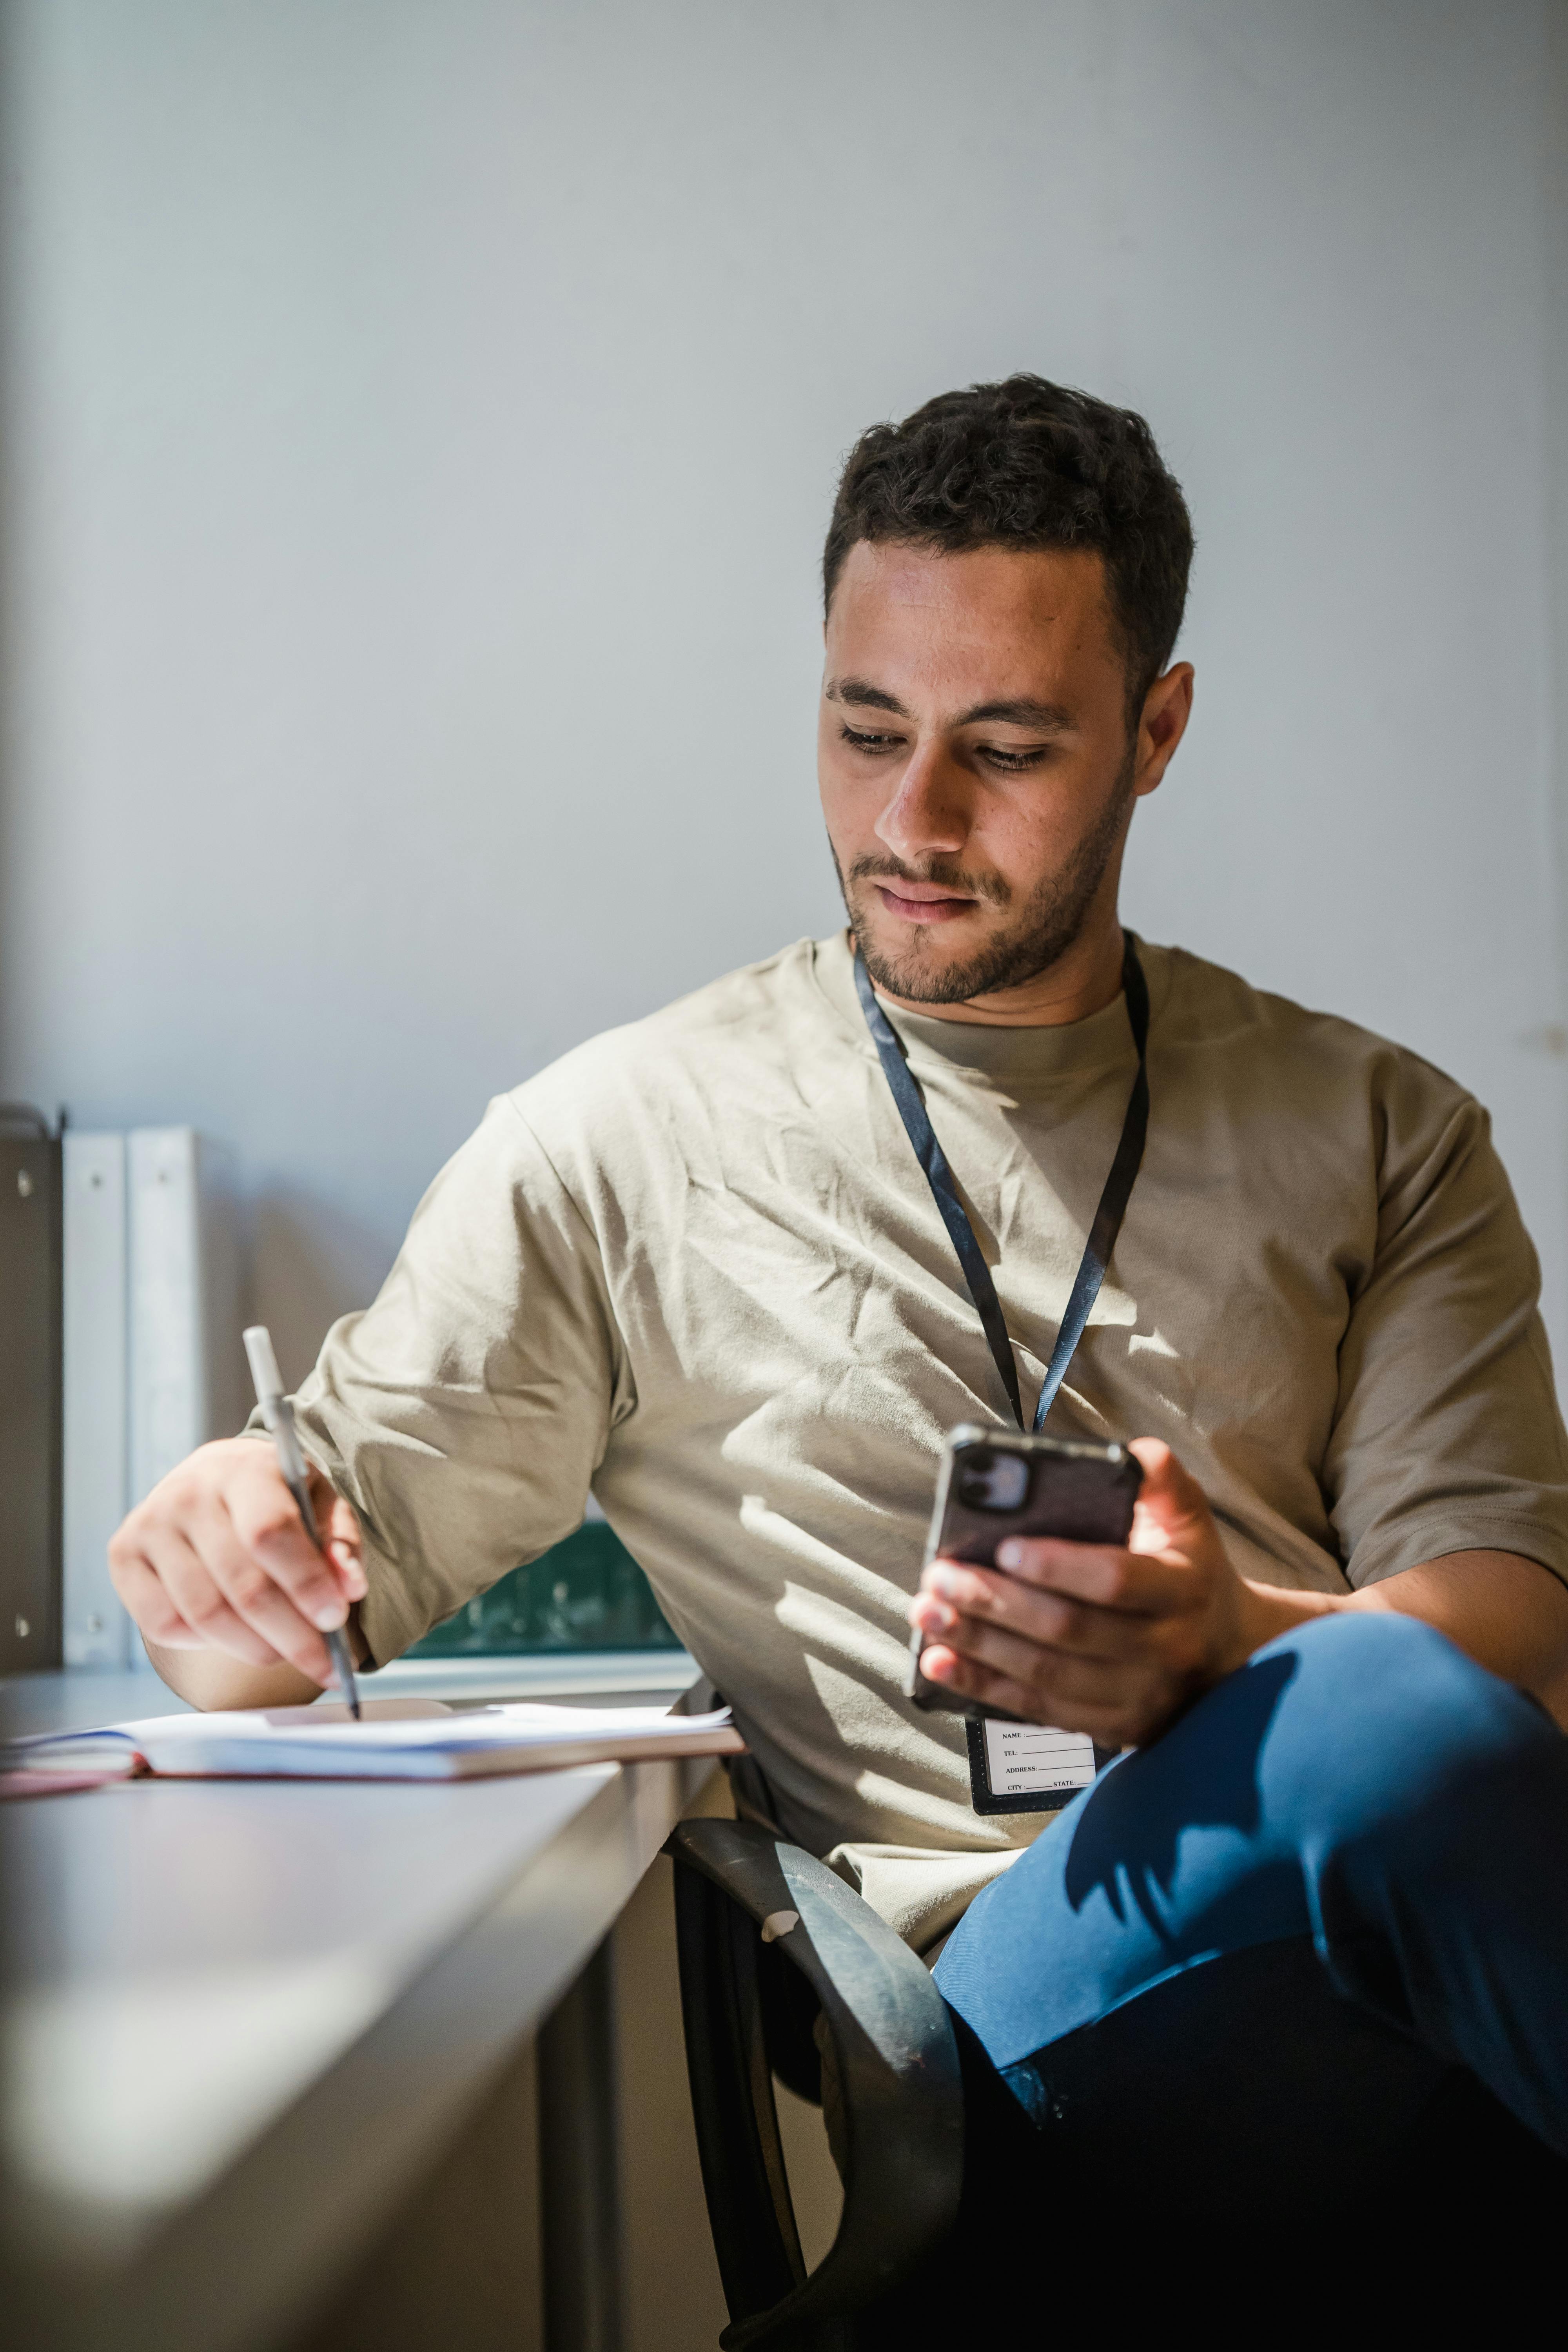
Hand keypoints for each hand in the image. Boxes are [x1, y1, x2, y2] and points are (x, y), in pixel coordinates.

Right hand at [108, 1438, 367, 1689]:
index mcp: (243, 1468)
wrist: (212, 1482)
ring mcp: (149, 1524)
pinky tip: (235, 1635)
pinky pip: (164, 1626)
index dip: (305, 1583)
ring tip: (286, 1654)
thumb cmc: (274, 1499)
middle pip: (241, 1585)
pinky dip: (206, 1644)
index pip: (269, 1533)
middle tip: (324, 1664)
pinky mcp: (123, 1556)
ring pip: (205, 1615)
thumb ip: (341, 1543)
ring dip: (255, 1648)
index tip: (335, 1620)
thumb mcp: (320, 1504)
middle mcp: (188, 1492)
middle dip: (291, 1636)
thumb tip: (349, 1588)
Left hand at [908, 1439, 1283, 1747]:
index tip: (1003, 1547)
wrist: (1229, 1653)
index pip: (1113, 1581)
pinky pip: (1039, 1711)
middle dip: (994, 1603)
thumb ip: (1160, 1479)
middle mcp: (1164, 1650)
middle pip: (1067, 1631)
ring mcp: (1139, 1698)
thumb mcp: (1188, 1518)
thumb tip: (1128, 1453)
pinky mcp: (1113, 1729)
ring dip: (978, 1645)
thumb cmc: (1189, 1571)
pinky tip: (940, 1662)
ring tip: (927, 1614)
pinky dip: (984, 1686)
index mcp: (1181, 1590)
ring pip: (1046, 1676)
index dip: (1056, 1567)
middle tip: (940, 1577)